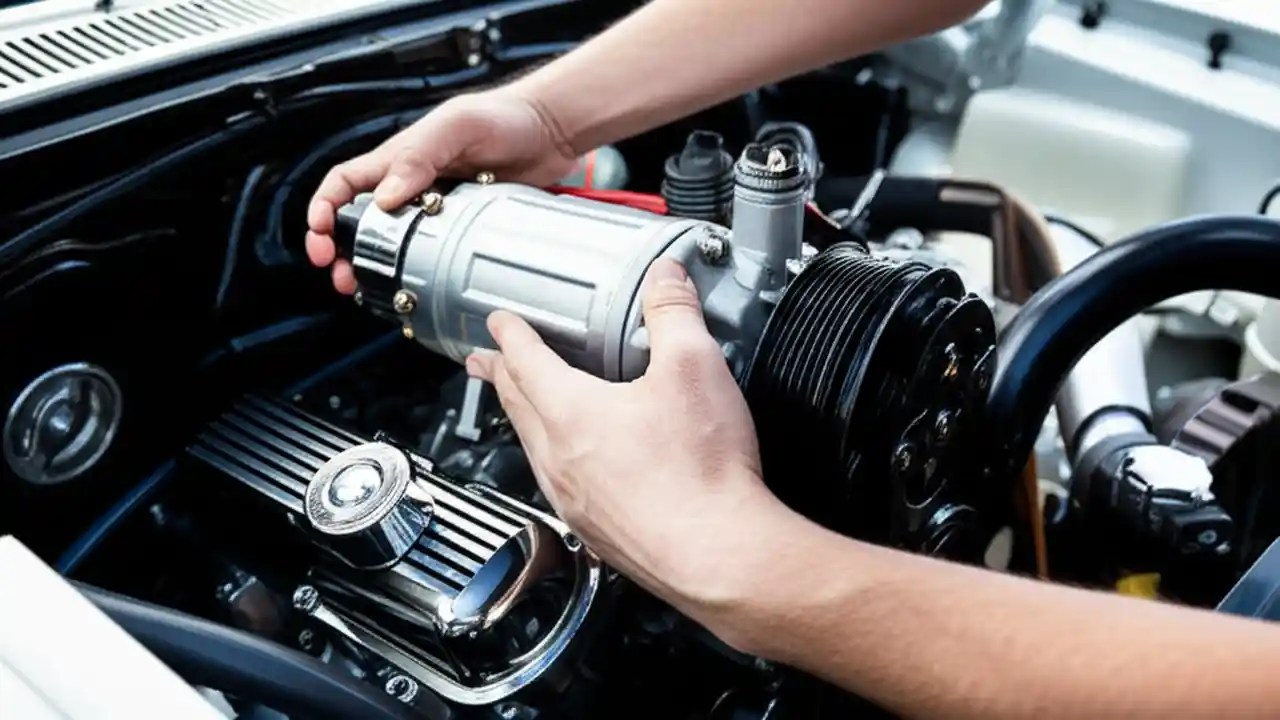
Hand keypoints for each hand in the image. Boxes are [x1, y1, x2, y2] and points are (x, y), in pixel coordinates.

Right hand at [305, 86, 577, 293]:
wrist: (551, 133)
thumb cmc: (504, 117)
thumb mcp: (456, 127)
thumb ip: (418, 157)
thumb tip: (386, 197)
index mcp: (399, 160)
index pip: (344, 184)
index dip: (323, 209)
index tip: (320, 236)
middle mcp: (412, 187)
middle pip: (360, 223)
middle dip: (341, 251)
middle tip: (340, 276)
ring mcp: (436, 210)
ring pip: (393, 244)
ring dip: (374, 268)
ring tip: (368, 290)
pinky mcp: (462, 228)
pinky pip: (432, 254)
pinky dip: (418, 272)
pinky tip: (417, 285)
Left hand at [466, 259, 796, 625]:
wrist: (720, 553)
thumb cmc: (703, 471)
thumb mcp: (694, 366)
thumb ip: (675, 313)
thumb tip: (665, 278)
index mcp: (571, 413)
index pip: (526, 360)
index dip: (511, 335)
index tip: (498, 323)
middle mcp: (560, 459)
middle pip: (517, 406)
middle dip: (499, 377)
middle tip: (483, 364)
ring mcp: (575, 500)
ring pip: (534, 449)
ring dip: (524, 420)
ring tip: (526, 410)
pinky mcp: (598, 532)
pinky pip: (560, 486)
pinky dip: (554, 462)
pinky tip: (576, 468)